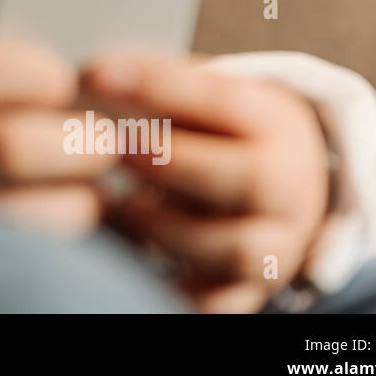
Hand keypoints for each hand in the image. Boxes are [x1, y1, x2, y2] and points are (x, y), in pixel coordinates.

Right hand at [0, 27, 118, 236]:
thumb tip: (39, 62)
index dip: (37, 73)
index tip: (59, 81)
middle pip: (8, 149)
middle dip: (77, 146)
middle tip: (97, 144)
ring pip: (13, 221)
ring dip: (71, 207)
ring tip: (77, 192)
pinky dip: (40, 249)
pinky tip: (46, 228)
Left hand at [81, 52, 329, 312]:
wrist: (267, 194)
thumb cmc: (212, 134)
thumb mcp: (195, 96)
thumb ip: (147, 83)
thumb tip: (85, 77)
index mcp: (278, 124)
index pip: (224, 100)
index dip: (159, 85)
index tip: (99, 74)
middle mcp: (290, 190)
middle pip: (251, 180)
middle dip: (173, 162)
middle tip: (115, 148)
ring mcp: (275, 248)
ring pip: (235, 250)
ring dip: (163, 227)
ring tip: (111, 205)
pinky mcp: (247, 294)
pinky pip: (213, 301)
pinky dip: (165, 283)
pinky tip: (121, 254)